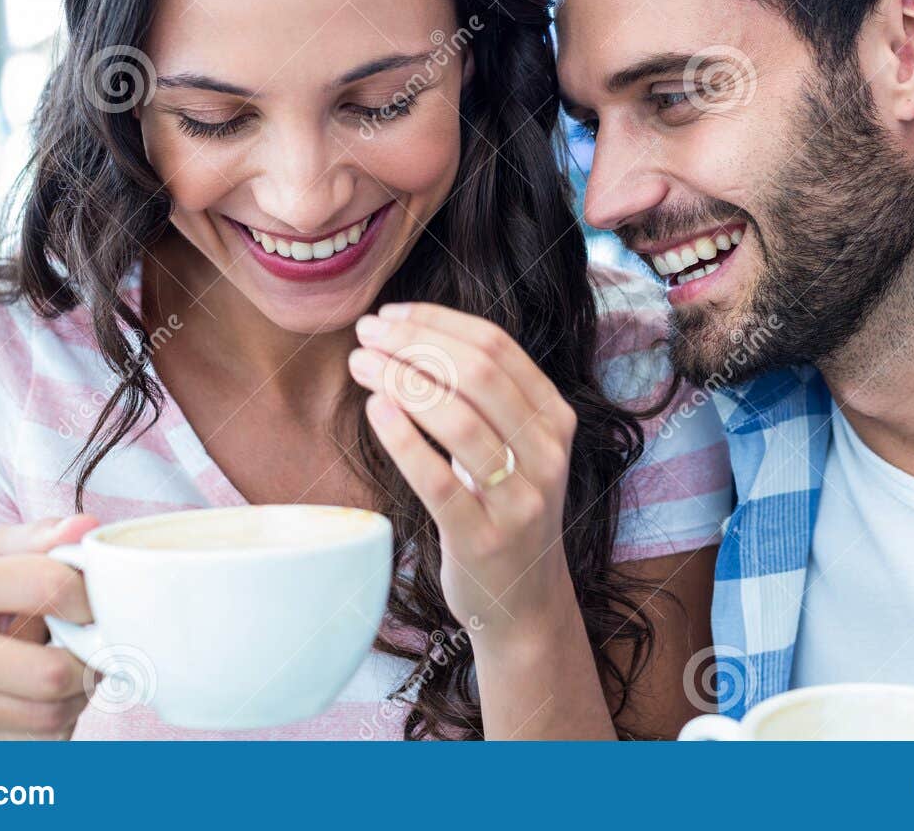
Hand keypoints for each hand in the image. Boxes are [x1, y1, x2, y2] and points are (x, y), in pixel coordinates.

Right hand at [0, 516, 98, 739]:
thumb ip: (40, 536)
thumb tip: (88, 530)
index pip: (50, 589)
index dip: (92, 597)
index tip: (98, 602)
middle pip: (52, 673)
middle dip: (93, 662)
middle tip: (100, 646)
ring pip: (48, 716)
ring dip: (81, 696)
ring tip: (78, 669)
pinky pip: (35, 743)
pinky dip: (59, 723)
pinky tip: (51, 696)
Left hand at [348, 303, 578, 636]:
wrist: (523, 598)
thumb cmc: (501, 505)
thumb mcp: (515, 445)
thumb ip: (484, 394)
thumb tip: (407, 329)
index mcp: (554, 418)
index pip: (496, 346)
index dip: (437, 321)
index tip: (389, 314)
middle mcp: (547, 453)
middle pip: (478, 373)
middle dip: (414, 344)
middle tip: (366, 335)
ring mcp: (521, 499)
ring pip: (460, 420)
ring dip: (401, 381)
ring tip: (359, 365)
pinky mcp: (485, 539)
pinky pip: (438, 481)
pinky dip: (403, 439)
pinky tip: (373, 410)